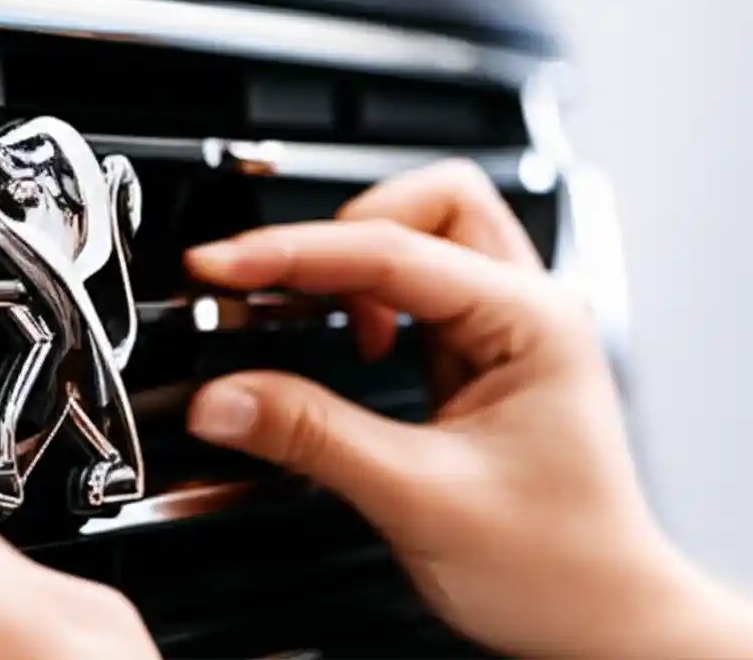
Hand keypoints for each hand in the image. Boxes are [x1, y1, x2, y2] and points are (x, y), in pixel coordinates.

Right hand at [184, 160, 752, 657]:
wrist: (597, 617)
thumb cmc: (556, 565)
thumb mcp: (418, 495)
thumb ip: (312, 437)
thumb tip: (225, 397)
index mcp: (531, 321)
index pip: (393, 252)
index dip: (297, 252)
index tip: (228, 265)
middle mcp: (524, 310)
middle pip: (427, 205)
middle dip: (342, 230)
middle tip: (270, 276)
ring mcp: (502, 330)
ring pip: (419, 238)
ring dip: (352, 264)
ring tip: (300, 308)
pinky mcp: (476, 356)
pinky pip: (410, 291)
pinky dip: (362, 299)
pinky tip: (341, 337)